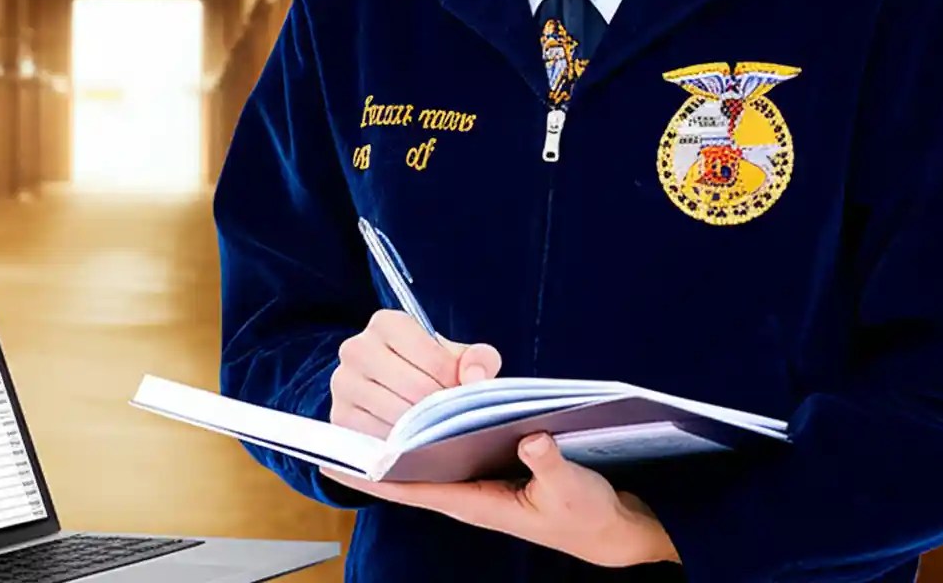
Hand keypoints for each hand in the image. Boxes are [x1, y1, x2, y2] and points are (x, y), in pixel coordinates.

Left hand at [322, 434, 679, 567]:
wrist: (608, 529)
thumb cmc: (586, 515)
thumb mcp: (571, 489)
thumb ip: (550, 465)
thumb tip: (531, 440)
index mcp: (476, 502)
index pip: (413, 489)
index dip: (374, 476)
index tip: (335, 463)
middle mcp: (468, 493)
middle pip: (410, 473)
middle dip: (376, 453)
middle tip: (338, 427)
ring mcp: (477, 483)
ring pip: (427, 462)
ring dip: (400, 441)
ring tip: (364, 413)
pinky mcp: (490, 472)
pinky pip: (449, 453)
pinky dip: (431, 435)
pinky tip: (419, 414)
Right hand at [330, 310, 501, 438]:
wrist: (395, 392)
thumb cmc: (429, 371)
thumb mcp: (457, 358)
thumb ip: (478, 359)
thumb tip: (475, 378)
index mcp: (387, 323)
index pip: (434, 360)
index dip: (456, 383)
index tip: (462, 394)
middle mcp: (357, 348)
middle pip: (415, 389)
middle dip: (442, 409)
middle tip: (453, 418)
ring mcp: (343, 383)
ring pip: (397, 416)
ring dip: (424, 431)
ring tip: (437, 431)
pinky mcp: (339, 417)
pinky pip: (378, 439)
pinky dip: (401, 447)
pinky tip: (414, 444)